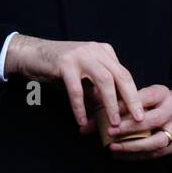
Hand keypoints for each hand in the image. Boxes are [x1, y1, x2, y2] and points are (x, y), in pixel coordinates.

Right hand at [4, 35, 143, 130]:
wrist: (31, 54)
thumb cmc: (59, 68)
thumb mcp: (84, 76)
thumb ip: (98, 90)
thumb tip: (113, 112)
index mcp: (104, 52)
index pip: (124, 74)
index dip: (134, 95)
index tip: (140, 114)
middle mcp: (96, 50)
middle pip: (120, 76)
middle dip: (131, 99)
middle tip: (138, 118)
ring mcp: (81, 55)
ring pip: (104, 81)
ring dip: (110, 104)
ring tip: (113, 122)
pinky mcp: (65, 63)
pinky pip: (77, 89)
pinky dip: (80, 107)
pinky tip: (82, 120)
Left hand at [105, 84, 171, 159]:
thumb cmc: (155, 104)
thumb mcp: (142, 96)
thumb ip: (122, 102)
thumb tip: (97, 111)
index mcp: (162, 93)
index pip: (144, 98)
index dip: (126, 106)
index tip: (110, 113)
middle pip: (152, 120)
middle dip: (129, 128)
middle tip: (110, 131)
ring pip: (156, 141)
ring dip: (133, 146)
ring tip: (114, 147)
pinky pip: (156, 153)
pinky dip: (137, 155)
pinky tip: (122, 154)